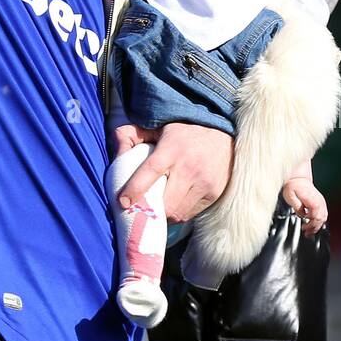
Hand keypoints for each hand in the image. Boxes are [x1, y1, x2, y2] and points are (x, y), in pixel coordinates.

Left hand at [117, 122, 232, 222]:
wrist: (223, 134)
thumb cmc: (184, 132)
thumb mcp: (159, 127)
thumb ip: (133, 135)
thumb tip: (117, 148)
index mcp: (172, 148)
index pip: (151, 171)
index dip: (135, 188)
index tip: (123, 201)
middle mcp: (189, 166)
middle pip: (166, 202)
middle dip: (151, 209)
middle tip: (142, 207)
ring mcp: (204, 182)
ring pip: (178, 212)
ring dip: (164, 213)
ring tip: (158, 205)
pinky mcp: (214, 193)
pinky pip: (190, 213)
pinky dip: (179, 213)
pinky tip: (175, 203)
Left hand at [283, 176, 327, 234]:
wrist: (298, 178)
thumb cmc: (293, 186)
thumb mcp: (290, 196)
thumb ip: (297, 207)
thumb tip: (302, 215)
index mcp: (314, 201)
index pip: (317, 218)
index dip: (311, 226)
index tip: (304, 229)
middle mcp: (320, 202)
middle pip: (322, 219)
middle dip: (314, 228)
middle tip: (306, 233)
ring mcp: (321, 201)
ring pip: (324, 217)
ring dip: (317, 225)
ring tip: (309, 230)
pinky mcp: (320, 202)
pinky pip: (323, 213)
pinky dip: (319, 220)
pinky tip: (312, 223)